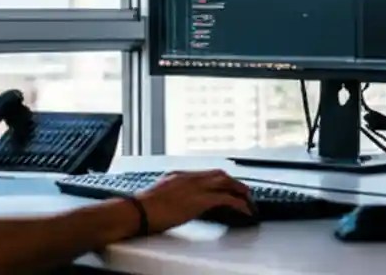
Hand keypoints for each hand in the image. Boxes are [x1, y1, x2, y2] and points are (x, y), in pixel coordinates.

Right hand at [134, 170, 252, 233]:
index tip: (224, 185)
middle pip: (218, 174)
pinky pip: (226, 199)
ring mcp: (195, 187)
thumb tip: (173, 203)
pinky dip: (238, 203)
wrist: (136, 212)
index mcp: (177, 175)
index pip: (204, 174)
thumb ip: (168, 195)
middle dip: (232, 182)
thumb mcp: (157, 196)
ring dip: (239, 189)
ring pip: (225, 182)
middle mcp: (188, 177)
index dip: (218, 180)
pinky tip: (244, 210)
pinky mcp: (199, 200)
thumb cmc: (140, 209)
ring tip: (248, 199)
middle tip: (242, 190)